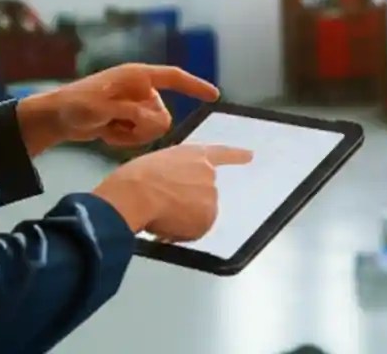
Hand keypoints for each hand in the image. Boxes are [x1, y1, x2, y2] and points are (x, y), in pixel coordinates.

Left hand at [18, 65, 218, 155]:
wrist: (56, 118)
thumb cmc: (76, 105)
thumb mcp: (102, 107)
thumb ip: (132, 112)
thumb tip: (158, 120)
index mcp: (137, 77)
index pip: (173, 78)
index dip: (195, 86)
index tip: (214, 96)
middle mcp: (140, 90)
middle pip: (164, 115)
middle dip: (145, 126)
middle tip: (119, 126)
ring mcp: (134, 106)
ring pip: (155, 129)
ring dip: (134, 135)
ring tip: (110, 131)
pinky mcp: (128, 120)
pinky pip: (142, 137)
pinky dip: (126, 140)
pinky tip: (107, 135)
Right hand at [93, 144, 253, 238]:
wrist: (136, 193)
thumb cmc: (136, 178)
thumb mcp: (158, 165)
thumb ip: (175, 174)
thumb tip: (174, 196)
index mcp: (194, 154)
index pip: (221, 153)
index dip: (236, 155)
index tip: (251, 155)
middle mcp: (208, 173)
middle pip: (204, 194)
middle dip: (188, 203)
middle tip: (163, 206)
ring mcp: (211, 194)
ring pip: (199, 214)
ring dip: (184, 218)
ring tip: (159, 214)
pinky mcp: (209, 216)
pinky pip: (195, 230)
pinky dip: (183, 232)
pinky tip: (166, 225)